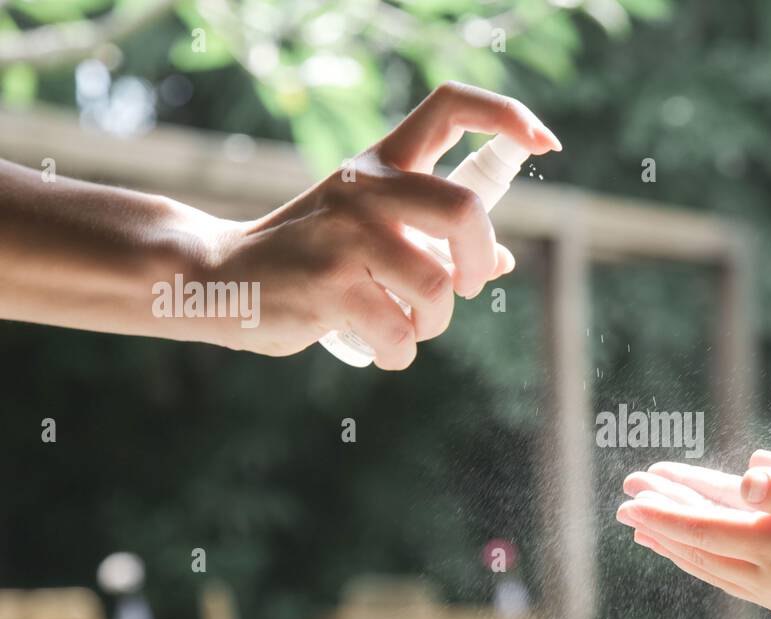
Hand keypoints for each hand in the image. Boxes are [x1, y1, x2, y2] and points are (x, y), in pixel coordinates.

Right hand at [196, 82, 560, 368]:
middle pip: (465, 212)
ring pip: (437, 289)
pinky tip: (378, 346)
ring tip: (406, 324)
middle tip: (468, 284)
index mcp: (381, 163)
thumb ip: (431, 237)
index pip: (451, 106)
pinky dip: (400, 354)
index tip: (545, 143)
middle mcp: (366, 188)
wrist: (219, 277)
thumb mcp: (369, 229)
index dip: (507, 117)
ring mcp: (346, 236)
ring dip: (433, 323)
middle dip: (481, 262)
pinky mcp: (329, 288)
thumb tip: (504, 262)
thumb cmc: (309, 256)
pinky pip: (401, 335)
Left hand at [617, 449, 770, 618]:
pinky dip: (695, 561)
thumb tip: (745, 473)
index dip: (665, 508)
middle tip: (625, 498)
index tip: (634, 493)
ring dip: (670, 542)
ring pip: (704, 563)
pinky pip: (721, 576)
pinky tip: (686, 553)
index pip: (703, 525)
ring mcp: (768, 591)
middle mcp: (761, 575)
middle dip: (659, 518)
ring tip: (639, 526)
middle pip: (696, 543)